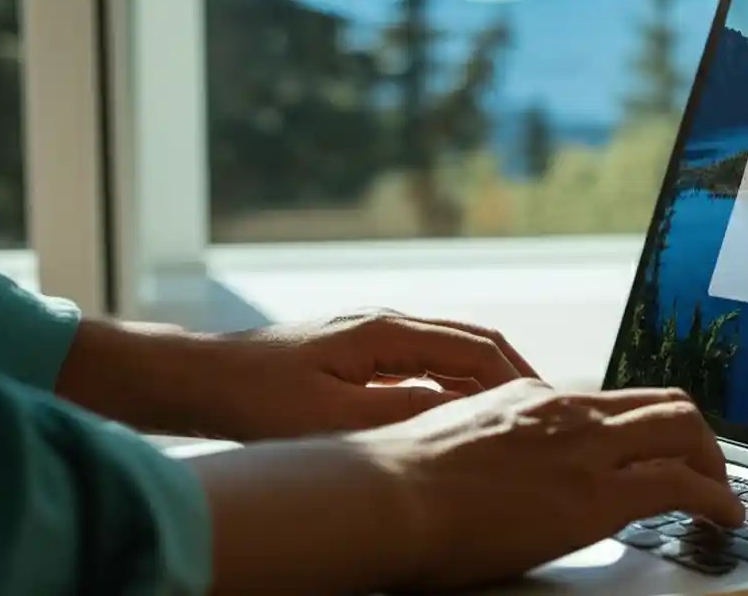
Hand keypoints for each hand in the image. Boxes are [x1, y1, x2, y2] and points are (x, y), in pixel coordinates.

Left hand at [56, 310, 537, 439]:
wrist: (198, 380)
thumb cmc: (256, 397)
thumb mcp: (333, 415)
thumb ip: (400, 410)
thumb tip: (461, 410)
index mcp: (387, 332)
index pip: (477, 350)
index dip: (519, 379)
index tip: (549, 410)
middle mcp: (386, 325)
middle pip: (473, 344)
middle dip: (514, 376)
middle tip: (547, 415)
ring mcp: (372, 337)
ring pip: (450, 355)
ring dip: (485, 383)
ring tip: (513, 421)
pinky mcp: (358, 355)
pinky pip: (425, 367)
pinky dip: (454, 388)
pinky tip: (458, 420)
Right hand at [189, 379, 744, 594]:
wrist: (386, 495)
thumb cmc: (400, 482)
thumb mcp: (456, 440)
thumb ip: (495, 444)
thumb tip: (502, 466)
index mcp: (534, 398)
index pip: (615, 400)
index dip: (650, 424)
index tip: (661, 448)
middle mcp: (569, 412)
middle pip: (664, 404)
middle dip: (697, 437)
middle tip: (708, 470)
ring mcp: (586, 448)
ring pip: (682, 431)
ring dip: (714, 465)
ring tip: (723, 497)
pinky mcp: (597, 494)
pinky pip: (681, 484)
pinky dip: (716, 499)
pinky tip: (725, 518)